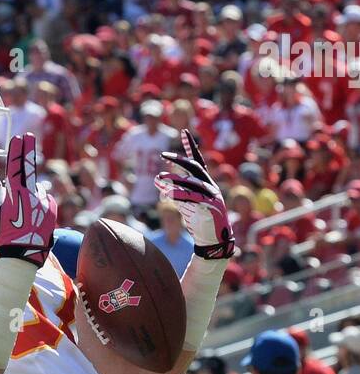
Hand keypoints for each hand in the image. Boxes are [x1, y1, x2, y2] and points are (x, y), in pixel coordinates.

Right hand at [0, 134, 56, 266]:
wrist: (22, 255)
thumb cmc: (5, 234)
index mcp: (16, 193)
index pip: (16, 165)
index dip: (17, 150)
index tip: (19, 137)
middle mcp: (32, 193)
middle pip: (30, 167)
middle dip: (28, 151)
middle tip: (28, 137)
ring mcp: (44, 201)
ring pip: (36, 189)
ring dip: (30, 193)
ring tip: (23, 213)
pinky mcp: (52, 210)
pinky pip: (45, 200)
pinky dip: (39, 203)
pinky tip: (32, 216)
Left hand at [154, 130, 234, 259]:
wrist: (214, 241)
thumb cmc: (200, 223)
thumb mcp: (186, 205)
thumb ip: (174, 192)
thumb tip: (158, 181)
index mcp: (207, 184)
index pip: (198, 161)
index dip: (190, 147)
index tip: (183, 132)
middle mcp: (210, 187)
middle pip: (194, 168)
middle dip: (179, 160)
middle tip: (163, 155)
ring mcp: (211, 196)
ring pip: (191, 183)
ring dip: (174, 179)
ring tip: (159, 177)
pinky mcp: (210, 208)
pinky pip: (193, 199)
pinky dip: (179, 195)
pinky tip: (167, 193)